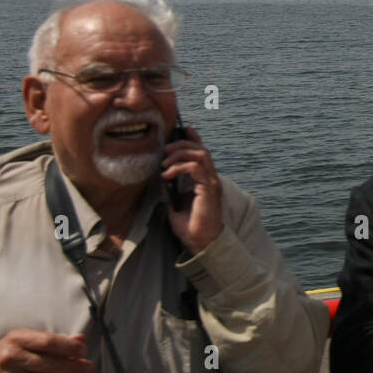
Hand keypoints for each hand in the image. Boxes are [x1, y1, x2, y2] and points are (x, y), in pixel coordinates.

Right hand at [0, 329, 93, 372]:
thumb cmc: (5, 353)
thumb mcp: (23, 340)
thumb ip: (51, 340)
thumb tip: (80, 340)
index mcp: (16, 339)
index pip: (49, 342)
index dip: (70, 348)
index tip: (84, 351)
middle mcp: (10, 358)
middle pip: (51, 364)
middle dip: (75, 367)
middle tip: (89, 368)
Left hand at [163, 125, 223, 254]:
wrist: (201, 243)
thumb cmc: (190, 227)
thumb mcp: (175, 204)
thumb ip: (170, 190)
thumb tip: (160, 177)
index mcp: (205, 181)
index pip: (202, 153)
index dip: (194, 139)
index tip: (183, 129)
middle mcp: (211, 179)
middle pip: (201, 150)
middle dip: (182, 144)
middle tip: (165, 148)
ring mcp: (212, 183)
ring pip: (200, 155)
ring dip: (180, 154)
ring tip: (164, 162)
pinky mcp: (209, 189)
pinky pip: (195, 168)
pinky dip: (179, 167)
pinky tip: (167, 174)